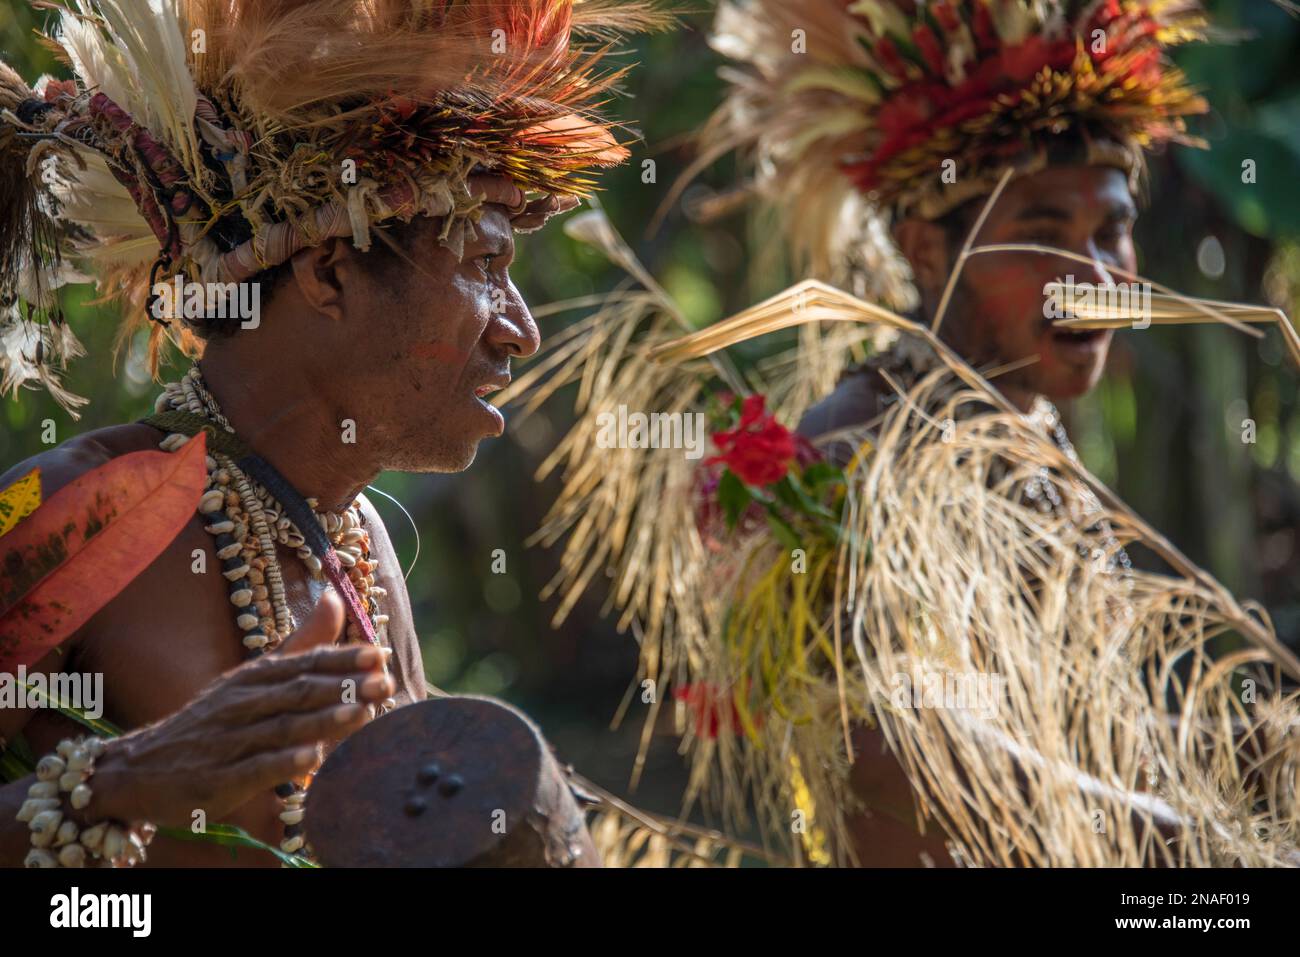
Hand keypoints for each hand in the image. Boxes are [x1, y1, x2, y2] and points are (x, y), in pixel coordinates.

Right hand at [83, 593, 392, 828]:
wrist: (138, 768)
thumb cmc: (212, 721)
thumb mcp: (253, 678)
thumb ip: (300, 644)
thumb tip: (336, 599)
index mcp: (254, 678)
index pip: (304, 662)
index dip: (342, 658)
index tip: (378, 655)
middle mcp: (243, 704)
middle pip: (298, 691)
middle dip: (344, 686)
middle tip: (384, 683)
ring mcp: (230, 741)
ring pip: (281, 726)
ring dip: (324, 720)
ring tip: (362, 714)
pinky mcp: (219, 778)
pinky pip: (255, 768)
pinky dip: (285, 762)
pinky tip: (314, 759)